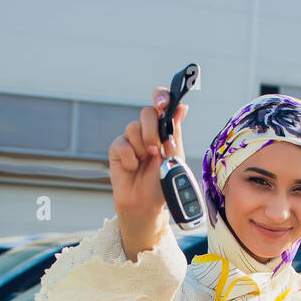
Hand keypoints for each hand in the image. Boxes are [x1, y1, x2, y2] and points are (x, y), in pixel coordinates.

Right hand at [108, 86, 188, 231]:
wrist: (147, 203)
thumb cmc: (162, 181)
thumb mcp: (175, 157)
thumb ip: (176, 132)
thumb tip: (183, 107)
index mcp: (163, 129)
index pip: (161, 103)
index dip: (161, 97)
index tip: (163, 103)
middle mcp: (147, 131)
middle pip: (147, 112)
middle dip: (152, 130)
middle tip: (156, 149)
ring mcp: (131, 139)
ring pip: (133, 127)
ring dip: (142, 147)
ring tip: (146, 161)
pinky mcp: (117, 149)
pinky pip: (121, 144)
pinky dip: (130, 158)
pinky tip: (133, 168)